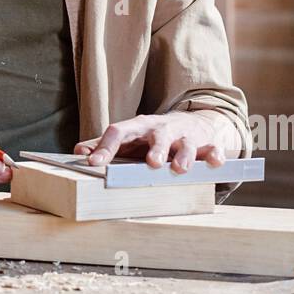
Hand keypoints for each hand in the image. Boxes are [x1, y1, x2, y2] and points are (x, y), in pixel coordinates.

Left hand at [74, 113, 224, 172]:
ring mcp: (185, 136)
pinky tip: (215, 162)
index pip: (119, 131)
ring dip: (184, 156)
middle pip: (158, 134)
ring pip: (186, 144)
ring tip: (180, 169)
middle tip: (152, 163)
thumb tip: (78, 153)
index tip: (94, 163)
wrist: (191, 124)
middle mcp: (161, 129)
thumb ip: (104, 146)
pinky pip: (213, 149)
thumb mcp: (129, 138)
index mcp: (138, 128)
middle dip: (156, 148)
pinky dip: (215, 155)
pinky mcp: (206, 144)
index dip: (106, 146)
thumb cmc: (152, 136)